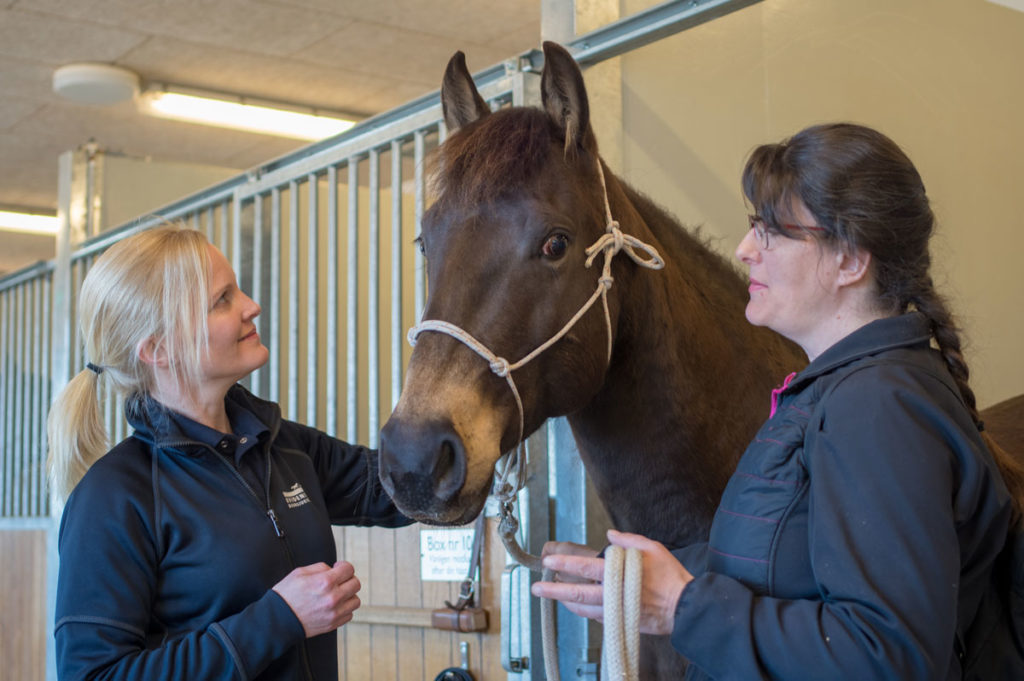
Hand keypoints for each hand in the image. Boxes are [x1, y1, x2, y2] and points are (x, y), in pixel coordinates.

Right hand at [273, 561, 361, 636]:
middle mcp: (333, 597)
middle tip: (338, 581)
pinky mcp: (332, 624)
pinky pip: (349, 615)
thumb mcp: (300, 572)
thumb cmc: (286, 594)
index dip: (343, 566)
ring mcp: (334, 613)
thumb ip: (321, 567)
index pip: (349, 569)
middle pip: (356, 584)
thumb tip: (334, 569)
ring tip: (337, 594)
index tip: (337, 568)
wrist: (277, 621)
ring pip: (355, 601)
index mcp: (325, 582)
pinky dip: (344, 609)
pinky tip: (333, 606)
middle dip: (348, 579)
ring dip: (348, 596)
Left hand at [531, 529, 692, 634]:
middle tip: (536, 588)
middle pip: (577, 594)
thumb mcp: (652, 548)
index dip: (564, 565)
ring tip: (553, 596)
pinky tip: (578, 606)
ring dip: (566, 603)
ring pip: (584, 609)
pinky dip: (585, 611)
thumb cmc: (671, 576)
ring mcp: (616, 611)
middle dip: (554, 591)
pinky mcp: (621, 622)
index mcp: (619, 573)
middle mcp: (613, 594)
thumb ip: (628, 540)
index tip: (549, 563)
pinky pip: (597, 617)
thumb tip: (609, 534)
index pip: (584, 568)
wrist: (686, 608)